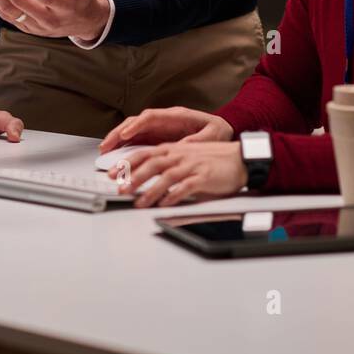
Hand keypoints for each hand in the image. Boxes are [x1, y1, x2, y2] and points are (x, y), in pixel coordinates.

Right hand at [98, 105, 233, 152]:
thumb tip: (181, 147)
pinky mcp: (156, 137)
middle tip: (106, 146)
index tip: (125, 134)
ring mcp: (158, 128)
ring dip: (117, 139)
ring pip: (132, 130)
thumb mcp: (211, 136)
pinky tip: (115, 154)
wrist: (221, 130)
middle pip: (135, 122)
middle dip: (119, 132)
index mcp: (176, 116)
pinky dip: (124, 145)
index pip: (150, 117)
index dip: (136, 125)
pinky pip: (136, 140)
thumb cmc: (217, 131)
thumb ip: (195, 142)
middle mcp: (163, 120)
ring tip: (105, 150)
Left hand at [110, 141, 246, 207]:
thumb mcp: (188, 157)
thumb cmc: (215, 160)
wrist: (241, 159)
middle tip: (121, 190)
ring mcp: (192, 165)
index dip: (127, 163)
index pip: (145, 153)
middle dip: (133, 177)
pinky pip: (185, 186)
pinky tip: (165, 204)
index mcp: (174, 148)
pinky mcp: (204, 177)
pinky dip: (173, 196)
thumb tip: (149, 179)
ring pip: (165, 176)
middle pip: (152, 164)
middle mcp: (181, 155)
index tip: (113, 173)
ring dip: (150, 190)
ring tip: (139, 203)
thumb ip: (169, 166)